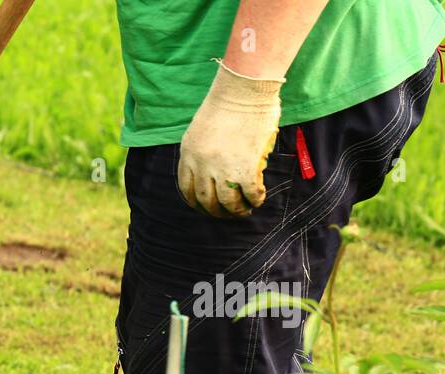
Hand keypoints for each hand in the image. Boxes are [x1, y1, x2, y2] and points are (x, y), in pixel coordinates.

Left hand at [178, 61, 284, 217]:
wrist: (244, 88)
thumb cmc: (227, 101)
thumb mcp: (200, 129)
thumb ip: (200, 151)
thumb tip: (211, 170)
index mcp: (188, 154)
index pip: (186, 187)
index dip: (195, 201)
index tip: (203, 207)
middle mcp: (202, 165)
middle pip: (205, 199)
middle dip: (215, 211)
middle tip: (226, 214)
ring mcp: (223, 168)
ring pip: (227, 202)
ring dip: (236, 211)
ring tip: (244, 211)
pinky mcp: (246, 168)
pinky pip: (249, 193)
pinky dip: (254, 199)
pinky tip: (258, 198)